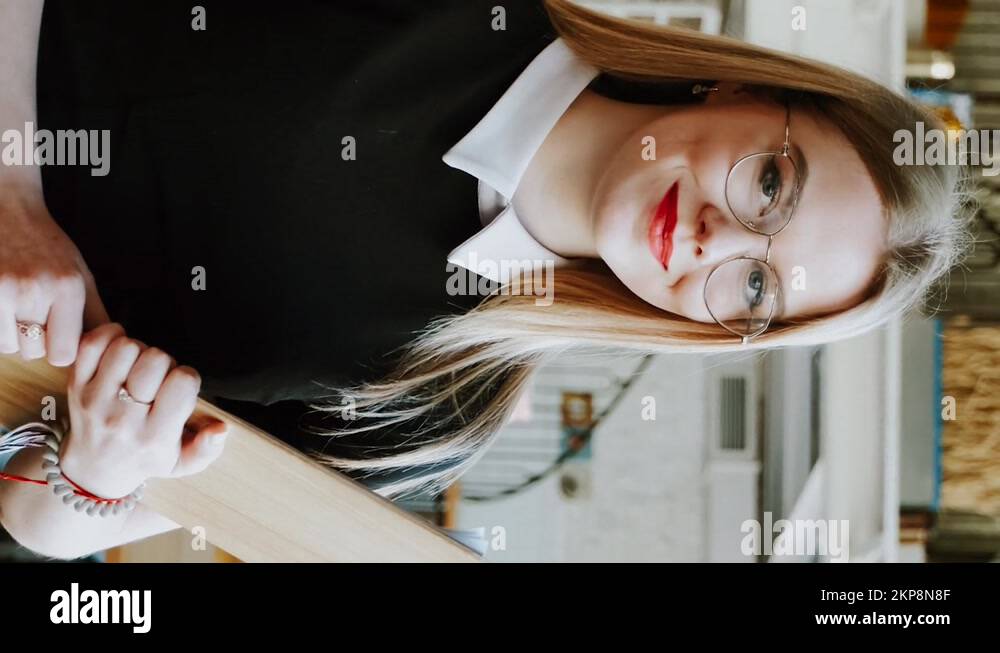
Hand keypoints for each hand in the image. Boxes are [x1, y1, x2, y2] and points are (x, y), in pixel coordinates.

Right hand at [0, 186, 108, 364]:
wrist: (10, 213)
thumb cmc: (48, 248)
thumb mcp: (81, 276)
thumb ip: (95, 315)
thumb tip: (108, 348)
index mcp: (67, 288)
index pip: (63, 354)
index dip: (61, 349)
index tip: (59, 335)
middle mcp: (35, 290)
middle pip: (34, 353)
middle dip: (36, 341)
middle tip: (35, 314)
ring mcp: (3, 291)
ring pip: (8, 347)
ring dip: (12, 336)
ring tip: (18, 308)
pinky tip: (4, 306)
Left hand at [61, 323, 226, 498]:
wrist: (95, 470)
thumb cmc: (147, 458)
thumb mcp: (184, 463)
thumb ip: (207, 449)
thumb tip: (222, 429)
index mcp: (154, 437)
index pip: (183, 382)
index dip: (188, 377)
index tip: (180, 389)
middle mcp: (123, 419)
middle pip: (156, 360)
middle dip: (165, 362)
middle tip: (159, 379)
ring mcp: (96, 401)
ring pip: (126, 347)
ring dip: (138, 350)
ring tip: (139, 367)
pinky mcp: (76, 386)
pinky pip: (92, 344)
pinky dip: (110, 337)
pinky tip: (120, 352)